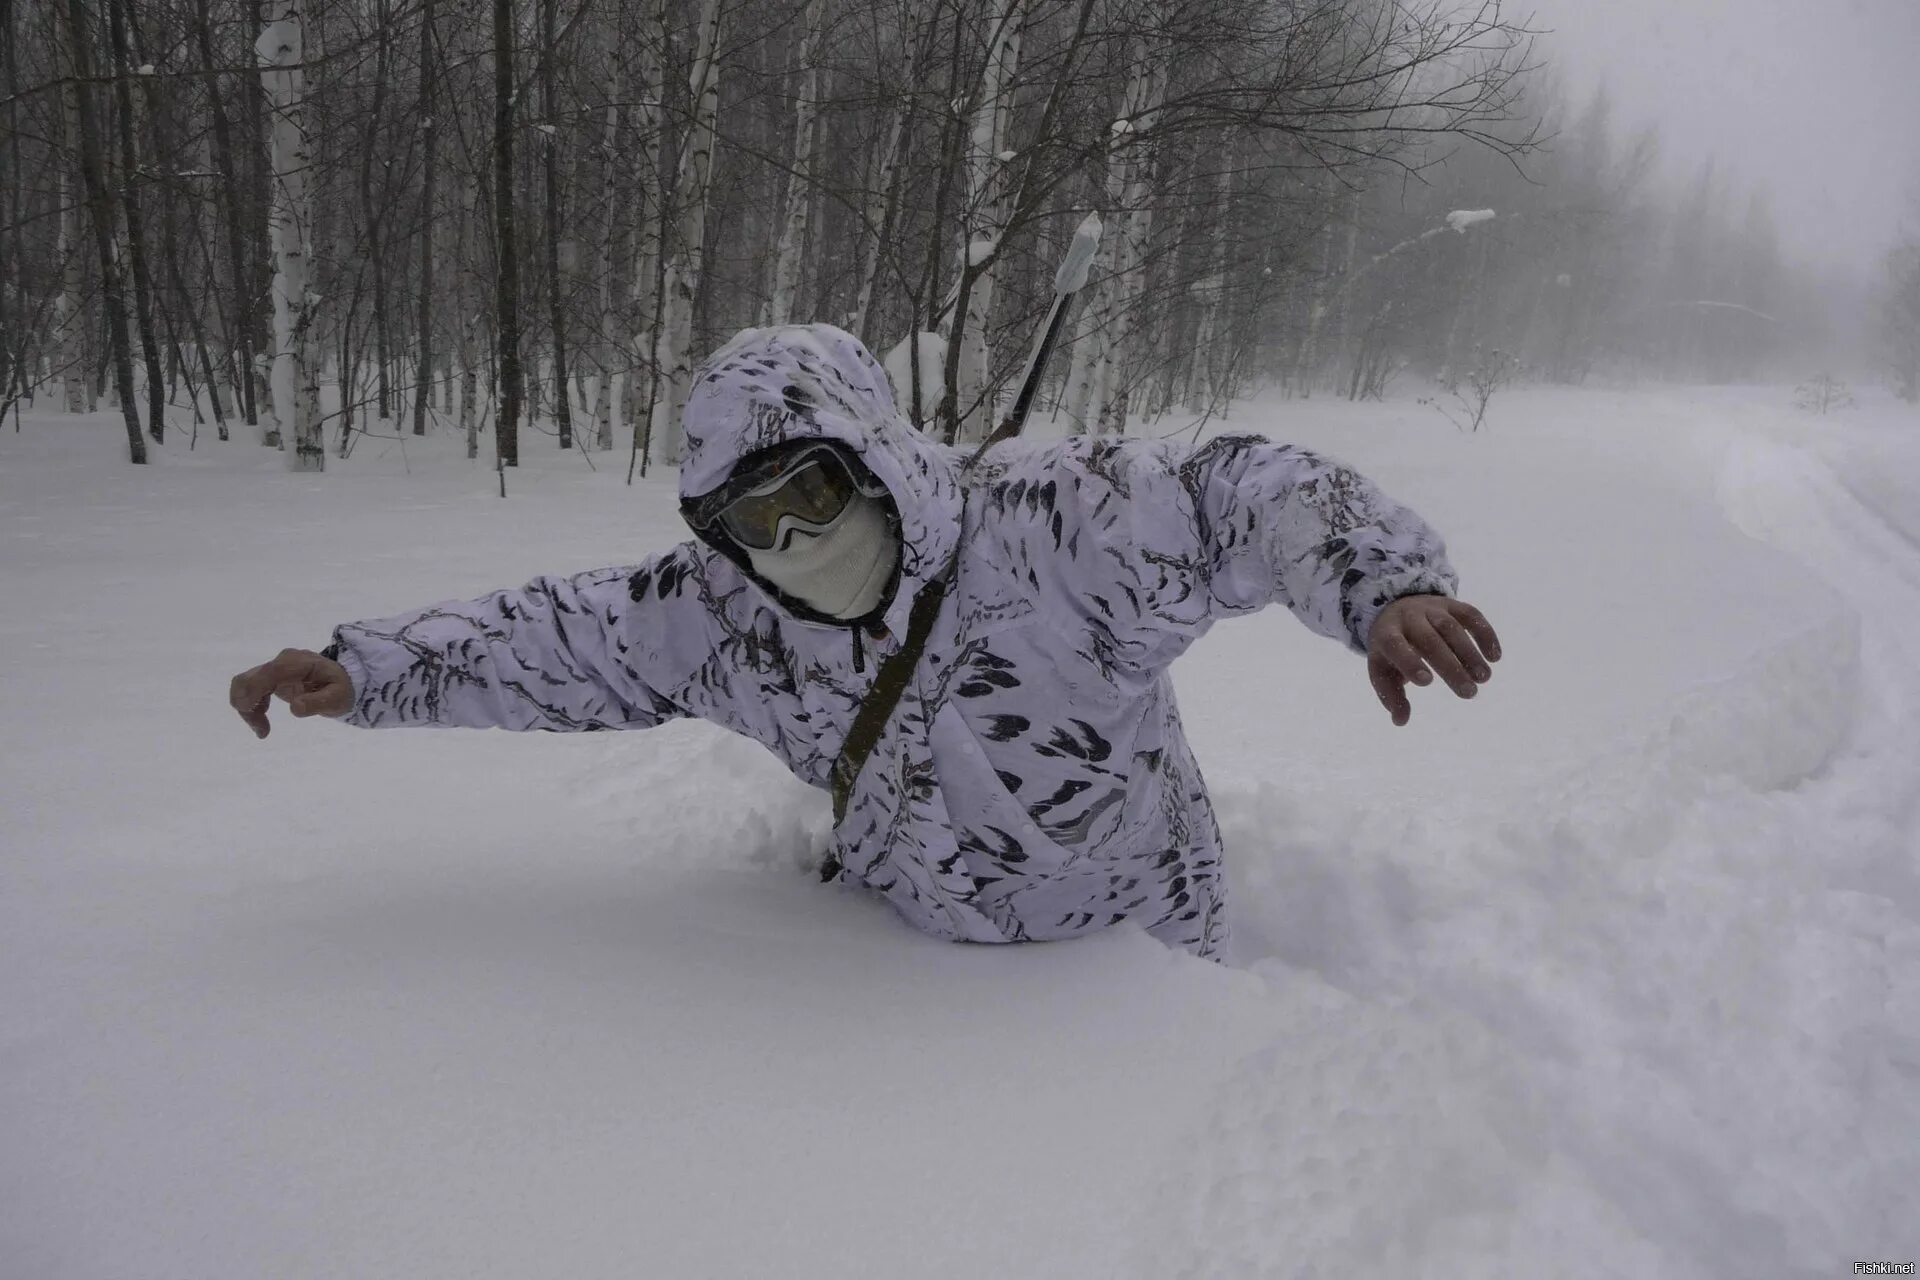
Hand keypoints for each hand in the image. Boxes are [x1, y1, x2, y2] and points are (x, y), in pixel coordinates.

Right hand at [230, 648, 352, 738]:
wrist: (343, 680)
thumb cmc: (341, 689)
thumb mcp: (338, 699)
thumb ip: (317, 703)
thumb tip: (295, 707)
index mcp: (298, 663)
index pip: (269, 672)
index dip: (253, 690)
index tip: (249, 712)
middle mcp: (282, 661)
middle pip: (249, 679)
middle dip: (246, 705)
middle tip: (261, 729)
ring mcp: (275, 668)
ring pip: (245, 685)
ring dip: (247, 709)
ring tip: (263, 730)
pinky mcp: (270, 677)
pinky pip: (250, 690)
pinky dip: (251, 707)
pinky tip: (262, 723)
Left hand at [1366, 595, 1500, 726]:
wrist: (1396, 607)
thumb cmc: (1390, 651)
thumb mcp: (1382, 671)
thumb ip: (1391, 695)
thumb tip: (1400, 721)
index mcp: (1386, 634)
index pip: (1395, 645)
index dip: (1409, 662)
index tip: (1427, 682)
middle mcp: (1409, 618)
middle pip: (1430, 640)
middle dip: (1450, 666)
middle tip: (1469, 693)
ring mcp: (1431, 609)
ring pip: (1452, 628)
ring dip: (1470, 653)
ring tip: (1484, 678)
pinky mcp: (1452, 605)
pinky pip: (1471, 615)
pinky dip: (1485, 634)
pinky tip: (1495, 657)